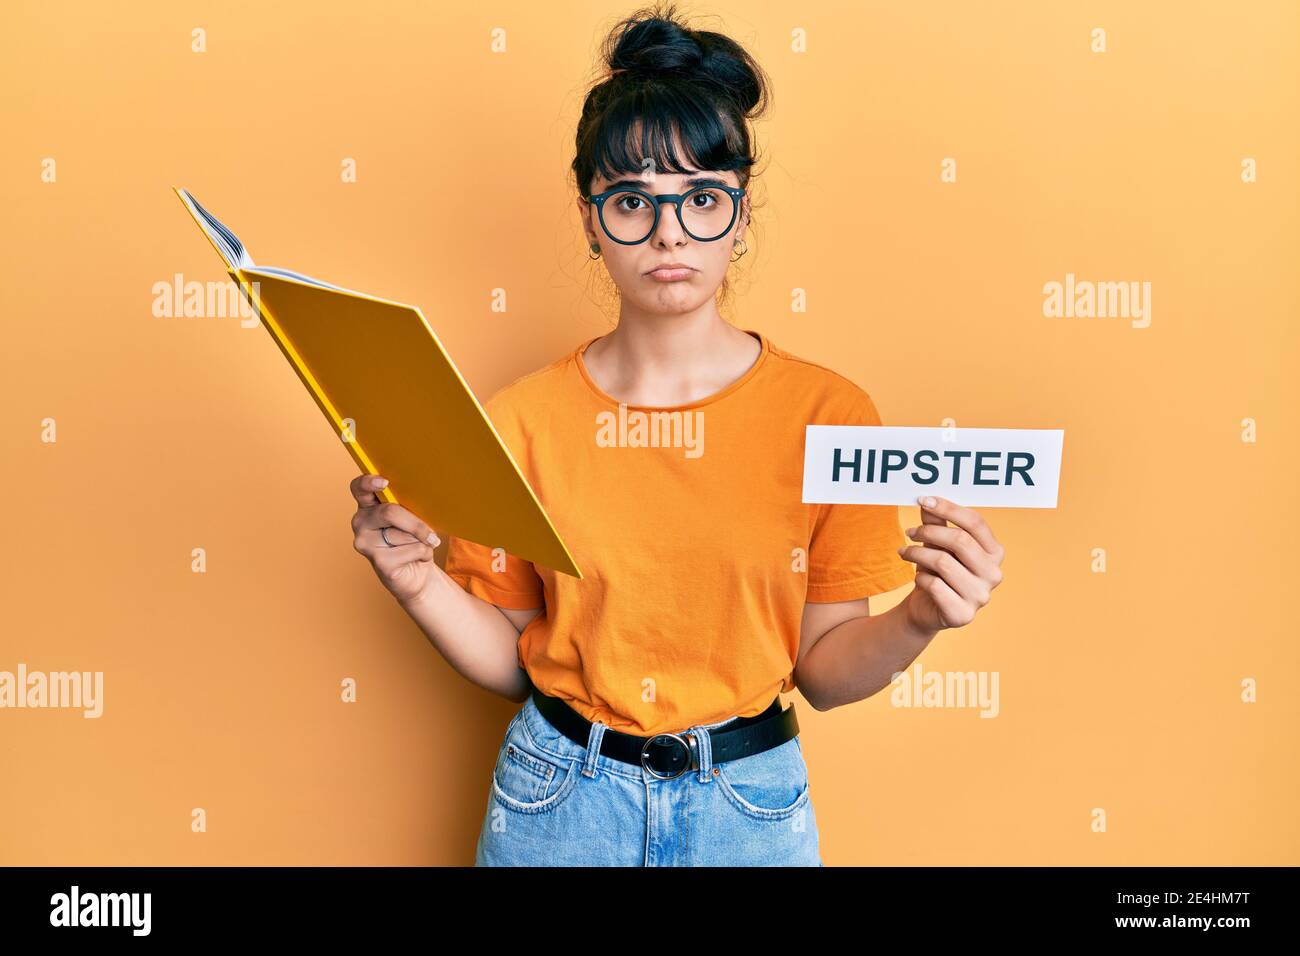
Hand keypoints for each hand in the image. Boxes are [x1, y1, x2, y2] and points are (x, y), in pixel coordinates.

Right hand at [349, 473, 441, 605]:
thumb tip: (424, 499)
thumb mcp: (413, 517)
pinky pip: (412, 550)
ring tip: (420, 546)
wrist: (417, 572)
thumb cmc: (415, 538)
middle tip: (432, 535)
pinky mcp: (378, 562)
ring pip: (404, 533)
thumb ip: (409, 506)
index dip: (369, 482)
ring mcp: (366, 542)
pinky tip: (418, 558)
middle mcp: (361, 522)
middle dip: (416, 523)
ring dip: (422, 540)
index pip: (359, 488)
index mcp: (368, 505)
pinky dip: (424, 553)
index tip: (385, 482)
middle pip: (389, 512)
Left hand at [897, 495, 1004, 632]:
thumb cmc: (936, 571)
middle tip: (910, 531)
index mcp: (994, 552)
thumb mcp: (936, 543)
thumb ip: (936, 522)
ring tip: (905, 553)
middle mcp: (993, 574)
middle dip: (929, 531)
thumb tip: (927, 500)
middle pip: (960, 540)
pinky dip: (920, 578)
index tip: (923, 500)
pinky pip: (934, 585)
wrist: (926, 609)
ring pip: (943, 562)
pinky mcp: (963, 614)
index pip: (976, 523)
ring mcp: (981, 596)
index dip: (948, 508)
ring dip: (917, 554)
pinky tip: (918, 579)